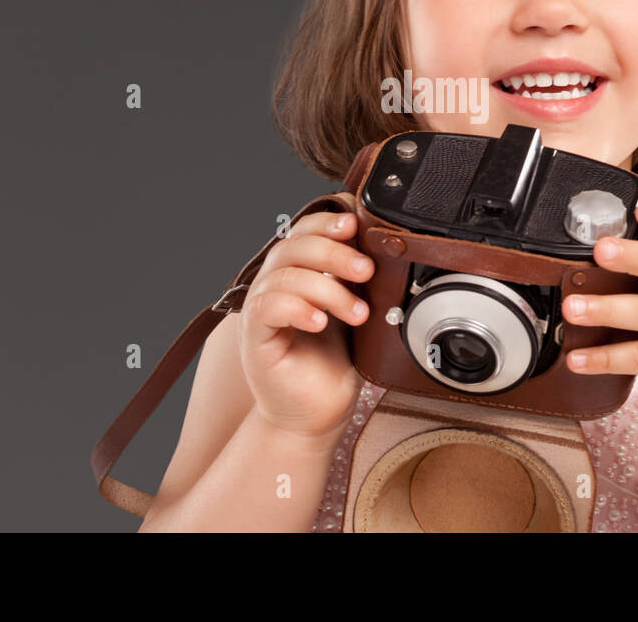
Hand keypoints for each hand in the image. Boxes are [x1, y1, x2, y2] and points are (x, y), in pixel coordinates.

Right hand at [237, 193, 374, 441]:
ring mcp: (261, 310)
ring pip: (284, 276)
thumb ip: (356, 280)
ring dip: (327, 288)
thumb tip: (382, 247)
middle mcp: (274, 286)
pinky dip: (297, 308)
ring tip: (357, 313)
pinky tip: (319, 321)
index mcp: (297, 273)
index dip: (326, 223)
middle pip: (294, 247)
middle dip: (334, 253)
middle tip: (365, 270)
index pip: (304, 232)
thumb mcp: (354, 311)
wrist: (318, 413)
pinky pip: (267, 308)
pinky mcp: (255, 337)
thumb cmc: (335, 363)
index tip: (355, 225)